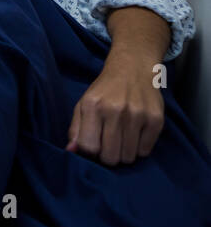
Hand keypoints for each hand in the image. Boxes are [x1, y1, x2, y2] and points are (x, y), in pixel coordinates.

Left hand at [66, 50, 164, 164]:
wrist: (132, 69)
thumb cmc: (104, 91)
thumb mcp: (83, 104)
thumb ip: (75, 129)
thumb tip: (71, 151)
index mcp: (92, 106)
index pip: (89, 147)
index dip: (90, 153)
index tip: (94, 147)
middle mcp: (115, 110)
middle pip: (110, 157)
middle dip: (108, 156)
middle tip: (109, 145)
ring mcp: (137, 115)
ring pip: (128, 157)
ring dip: (124, 153)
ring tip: (122, 139)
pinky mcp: (156, 120)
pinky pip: (145, 151)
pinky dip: (139, 148)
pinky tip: (135, 134)